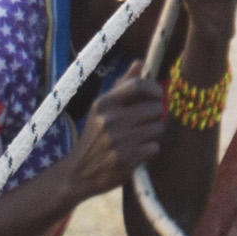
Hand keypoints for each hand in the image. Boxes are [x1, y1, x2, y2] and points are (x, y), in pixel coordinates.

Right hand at [59, 71, 173, 198]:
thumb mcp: (101, 110)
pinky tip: (136, 153)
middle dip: (156, 115)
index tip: (158, 95)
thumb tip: (139, 63)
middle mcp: (111, 120)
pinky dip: (150, 150)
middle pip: (155, 108)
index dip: (154, 88)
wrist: (79, 173)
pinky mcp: (128, 159)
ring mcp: (119, 140)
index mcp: (104, 104)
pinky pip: (155, 147)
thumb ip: (121, 86)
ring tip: (139, 139)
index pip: (137, 85)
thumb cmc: (94, 137)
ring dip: (153, 134)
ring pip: (158, 128)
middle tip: (147, 122)